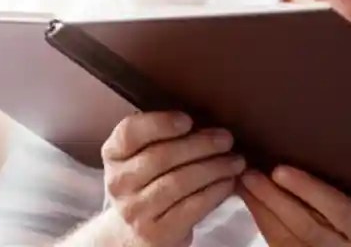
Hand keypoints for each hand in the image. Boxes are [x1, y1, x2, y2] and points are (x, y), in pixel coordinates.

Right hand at [100, 111, 245, 246]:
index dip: (159, 124)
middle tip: (227, 139)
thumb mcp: (144, 154)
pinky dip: (215, 191)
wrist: (137, 230)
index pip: (129, 133)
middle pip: (161, 157)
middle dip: (200, 145)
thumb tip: (206, 116)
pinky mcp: (157, 232)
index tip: (188, 119)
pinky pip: (191, 207)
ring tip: (236, 160)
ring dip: (213, 168)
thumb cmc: (150, 180)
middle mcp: (118, 182)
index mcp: (114, 154)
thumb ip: (163, 134)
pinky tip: (229, 182)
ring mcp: (135, 210)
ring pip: (178, 183)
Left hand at [238, 166, 350, 246]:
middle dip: (275, 200)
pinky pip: (279, 245)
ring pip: (287, 240)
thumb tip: (334, 147)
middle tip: (251, 173)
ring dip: (262, 211)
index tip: (281, 171)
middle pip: (307, 227)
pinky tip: (251, 203)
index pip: (341, 212)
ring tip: (244, 183)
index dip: (310, 191)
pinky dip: (263, 223)